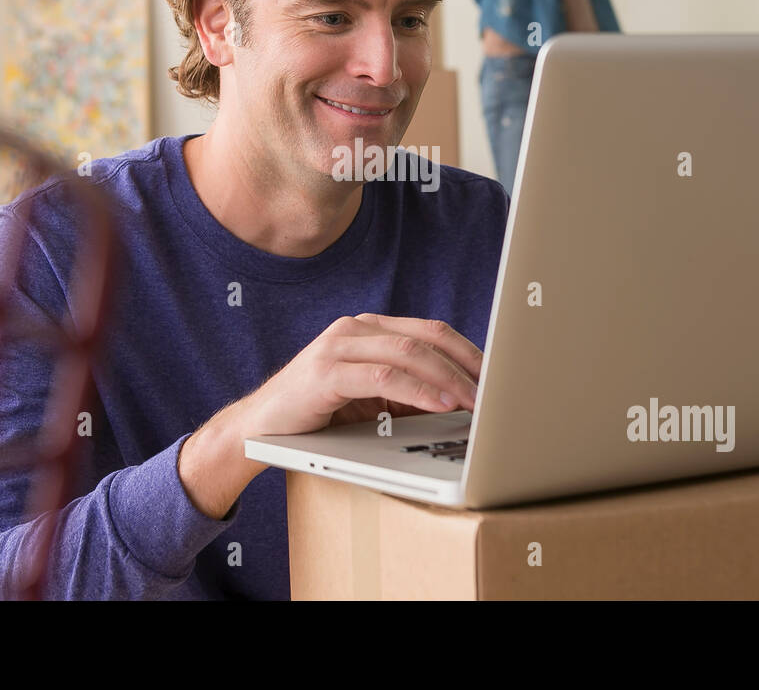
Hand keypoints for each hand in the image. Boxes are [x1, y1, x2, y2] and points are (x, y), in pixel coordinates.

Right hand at [237, 314, 483, 436]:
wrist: (260, 429)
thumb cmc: (320, 414)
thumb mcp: (372, 398)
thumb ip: (409, 390)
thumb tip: (461, 399)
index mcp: (369, 328)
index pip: (431, 331)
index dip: (468, 351)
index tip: (498, 375)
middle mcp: (354, 328)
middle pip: (426, 337)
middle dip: (466, 365)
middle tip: (495, 391)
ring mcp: (338, 346)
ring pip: (408, 353)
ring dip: (447, 378)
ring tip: (473, 401)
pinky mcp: (326, 372)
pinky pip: (382, 376)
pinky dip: (417, 390)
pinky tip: (438, 403)